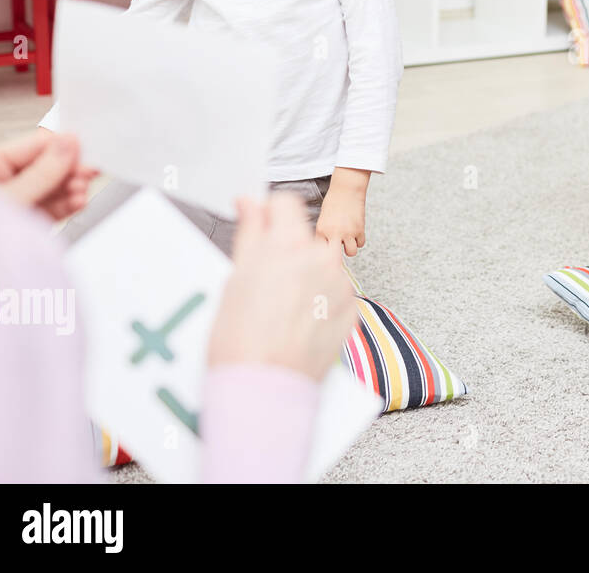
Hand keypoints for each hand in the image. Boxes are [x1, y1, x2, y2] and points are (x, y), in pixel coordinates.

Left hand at [0, 129, 99, 219]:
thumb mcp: (7, 197)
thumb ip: (41, 173)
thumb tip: (67, 146)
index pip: (32, 145)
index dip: (59, 145)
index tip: (82, 149)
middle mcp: (0, 183)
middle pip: (45, 166)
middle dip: (68, 169)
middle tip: (87, 172)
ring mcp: (15, 204)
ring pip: (52, 189)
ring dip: (71, 188)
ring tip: (81, 191)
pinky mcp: (27, 224)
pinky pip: (53, 208)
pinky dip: (69, 205)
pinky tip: (78, 202)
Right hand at [209, 191, 358, 379]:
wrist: (262, 388)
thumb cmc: (240, 337)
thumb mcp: (237, 277)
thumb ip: (250, 231)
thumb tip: (249, 201)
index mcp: (289, 246)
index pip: (287, 203)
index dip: (271, 215)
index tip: (261, 230)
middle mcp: (321, 259)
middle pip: (307, 237)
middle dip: (288, 249)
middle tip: (266, 280)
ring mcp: (340, 285)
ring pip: (323, 264)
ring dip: (307, 274)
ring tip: (281, 307)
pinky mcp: (351, 310)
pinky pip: (337, 292)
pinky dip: (321, 299)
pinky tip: (298, 322)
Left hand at [314, 174, 366, 257]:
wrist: (347, 190)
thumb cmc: (333, 202)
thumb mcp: (324, 218)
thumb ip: (325, 232)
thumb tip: (330, 244)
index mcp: (322, 230)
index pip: (321, 250)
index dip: (324, 251)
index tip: (326, 250)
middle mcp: (334, 233)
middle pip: (335, 257)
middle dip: (336, 256)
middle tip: (337, 251)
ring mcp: (348, 232)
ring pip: (351, 252)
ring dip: (350, 248)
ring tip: (348, 240)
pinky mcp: (360, 229)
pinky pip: (361, 243)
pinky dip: (359, 240)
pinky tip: (356, 233)